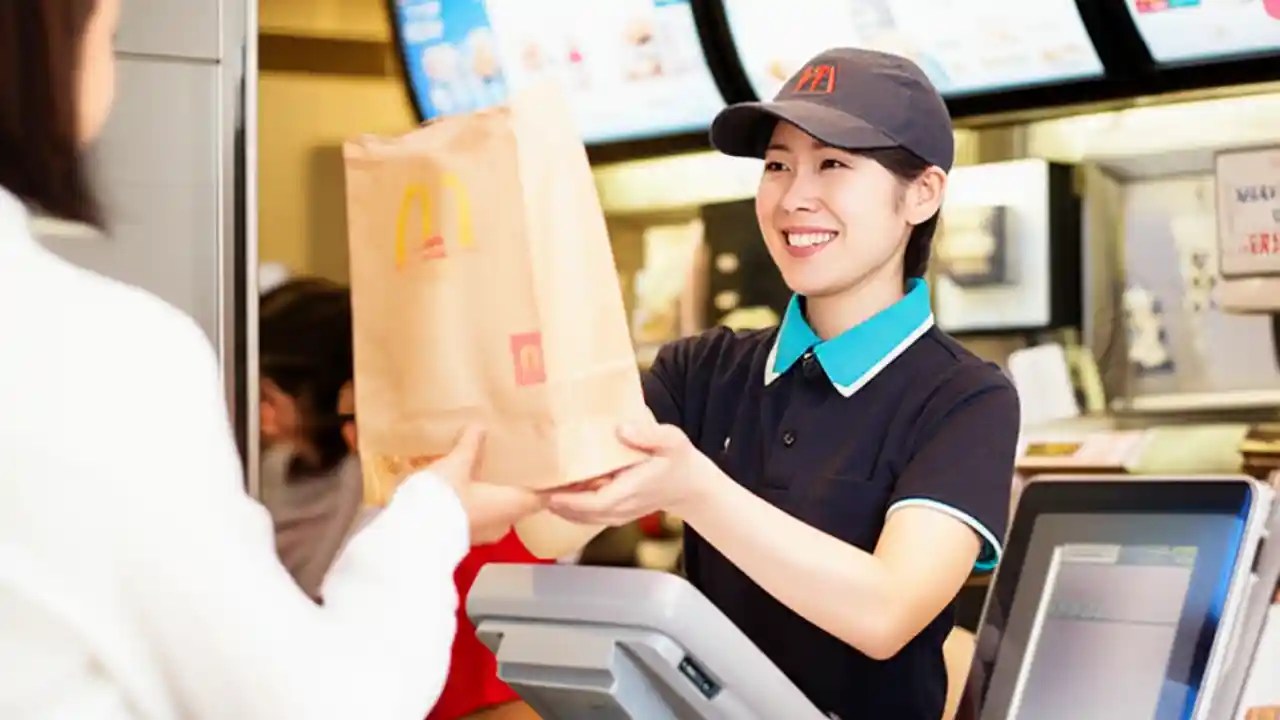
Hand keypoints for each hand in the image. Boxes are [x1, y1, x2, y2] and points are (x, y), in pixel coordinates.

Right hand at [428, 425, 546, 544]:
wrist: (411, 536)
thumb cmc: (444, 500)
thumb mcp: (457, 465)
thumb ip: (471, 446)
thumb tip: (479, 426)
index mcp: (512, 504)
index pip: (544, 496)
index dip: (552, 484)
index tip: (556, 471)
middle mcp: (504, 522)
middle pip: (523, 502)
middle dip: (522, 483)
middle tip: (523, 462)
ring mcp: (484, 532)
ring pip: (500, 509)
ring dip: (499, 492)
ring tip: (494, 470)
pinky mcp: (465, 535)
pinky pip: (481, 514)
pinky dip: (480, 500)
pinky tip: (469, 487)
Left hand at [545, 422, 716, 526]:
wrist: (690, 486)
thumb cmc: (679, 461)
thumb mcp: (671, 441)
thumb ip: (648, 435)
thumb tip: (621, 429)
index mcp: (630, 491)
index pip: (595, 503)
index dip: (570, 500)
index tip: (548, 490)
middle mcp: (620, 508)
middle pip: (579, 514)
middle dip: (554, 502)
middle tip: (530, 485)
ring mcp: (616, 514)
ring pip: (580, 517)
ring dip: (558, 505)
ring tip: (536, 487)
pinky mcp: (613, 512)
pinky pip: (586, 514)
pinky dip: (568, 506)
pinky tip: (554, 491)